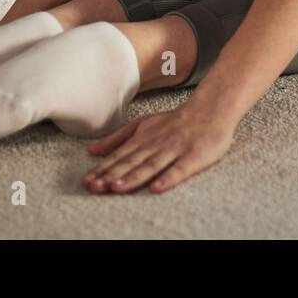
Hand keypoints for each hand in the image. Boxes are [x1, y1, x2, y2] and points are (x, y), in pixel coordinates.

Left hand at [83, 103, 236, 193]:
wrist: (209, 109)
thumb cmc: (174, 121)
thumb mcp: (142, 125)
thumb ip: (117, 138)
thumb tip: (90, 150)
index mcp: (142, 138)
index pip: (119, 156)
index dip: (103, 169)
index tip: (87, 181)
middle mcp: (155, 144)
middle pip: (131, 162)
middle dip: (112, 175)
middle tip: (95, 187)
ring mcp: (174, 150)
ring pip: (151, 165)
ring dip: (133, 177)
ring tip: (117, 188)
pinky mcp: (193, 156)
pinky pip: (179, 169)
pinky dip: (168, 178)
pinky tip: (157, 188)